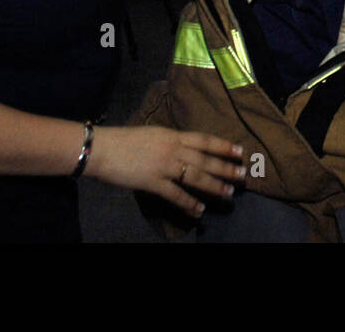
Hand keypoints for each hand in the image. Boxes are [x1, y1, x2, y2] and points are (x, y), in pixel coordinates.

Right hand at [89, 125, 244, 217]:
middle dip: (226, 168)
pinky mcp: (153, 182)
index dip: (223, 146)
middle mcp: (173, 149)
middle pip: (205, 159)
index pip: (205, 140)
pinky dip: (189, 203)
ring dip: (214, 185)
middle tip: (243, 175)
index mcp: (173, 135)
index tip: (240, 151)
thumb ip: (169, 141)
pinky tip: (199, 211)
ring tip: (228, 193)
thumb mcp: (153, 134)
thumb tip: (184, 148)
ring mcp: (164, 166)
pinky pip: (176, 195)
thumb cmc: (124, 139)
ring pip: (196, 176)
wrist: (101, 148)